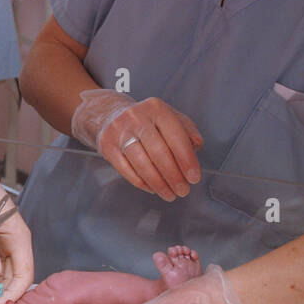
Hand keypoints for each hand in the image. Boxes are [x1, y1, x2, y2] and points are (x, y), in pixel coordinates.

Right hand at [70, 89, 202, 201]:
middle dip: (173, 176)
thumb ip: (187, 130)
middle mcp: (136, 117)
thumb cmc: (147, 121)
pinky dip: (141, 182)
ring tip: (170, 194)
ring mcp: (119, 131)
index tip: (194, 178)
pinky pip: (126, 169)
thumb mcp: (169, 117)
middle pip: (158, 152)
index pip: (176, 137)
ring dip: (158, 183)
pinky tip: (152, 188)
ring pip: (141, 164)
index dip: (187, 160)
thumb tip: (196, 146)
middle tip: (183, 191)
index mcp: (156, 108)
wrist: (110, 114)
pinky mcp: (106, 144)